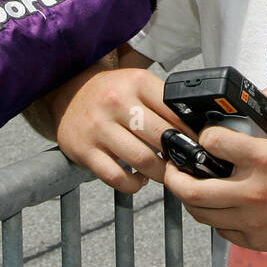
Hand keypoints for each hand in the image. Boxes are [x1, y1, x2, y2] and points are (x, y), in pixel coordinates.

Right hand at [51, 67, 192, 193]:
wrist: (67, 95)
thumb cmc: (110, 93)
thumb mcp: (137, 84)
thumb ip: (163, 101)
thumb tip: (197, 128)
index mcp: (136, 82)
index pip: (174, 112)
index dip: (191, 133)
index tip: (199, 146)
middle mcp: (117, 102)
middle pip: (162, 138)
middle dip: (177, 156)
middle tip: (183, 164)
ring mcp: (99, 127)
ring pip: (142, 160)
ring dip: (159, 173)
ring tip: (163, 172)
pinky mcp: (85, 150)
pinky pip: (117, 177)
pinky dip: (133, 184)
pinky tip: (138, 178)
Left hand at [164, 83, 266, 255]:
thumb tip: (259, 92)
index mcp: (264, 159)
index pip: (213, 143)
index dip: (205, 136)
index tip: (207, 136)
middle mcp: (254, 193)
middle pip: (194, 189)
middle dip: (175, 175)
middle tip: (173, 167)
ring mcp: (254, 220)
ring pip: (203, 214)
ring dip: (189, 198)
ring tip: (189, 186)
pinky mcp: (259, 240)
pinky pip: (222, 231)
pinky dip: (214, 218)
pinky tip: (217, 206)